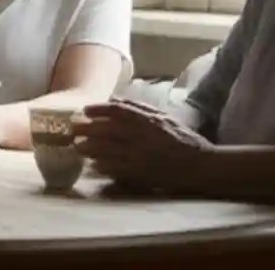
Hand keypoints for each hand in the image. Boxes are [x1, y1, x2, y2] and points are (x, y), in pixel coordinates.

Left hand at [74, 98, 213, 191]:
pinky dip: (102, 166)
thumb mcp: (164, 117)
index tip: (85, 110)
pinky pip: (115, 169)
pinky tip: (94, 165)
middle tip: (74, 129)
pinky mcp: (140, 174)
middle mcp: (143, 135)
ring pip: (107, 150)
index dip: (99, 109)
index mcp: (150, 119)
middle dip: (87, 128)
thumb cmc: (183, 140)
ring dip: (90, 148)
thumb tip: (115, 100)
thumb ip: (140, 109)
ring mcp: (140, 155)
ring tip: (78, 147)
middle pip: (107, 129)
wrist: (200, 166)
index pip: (118, 110)